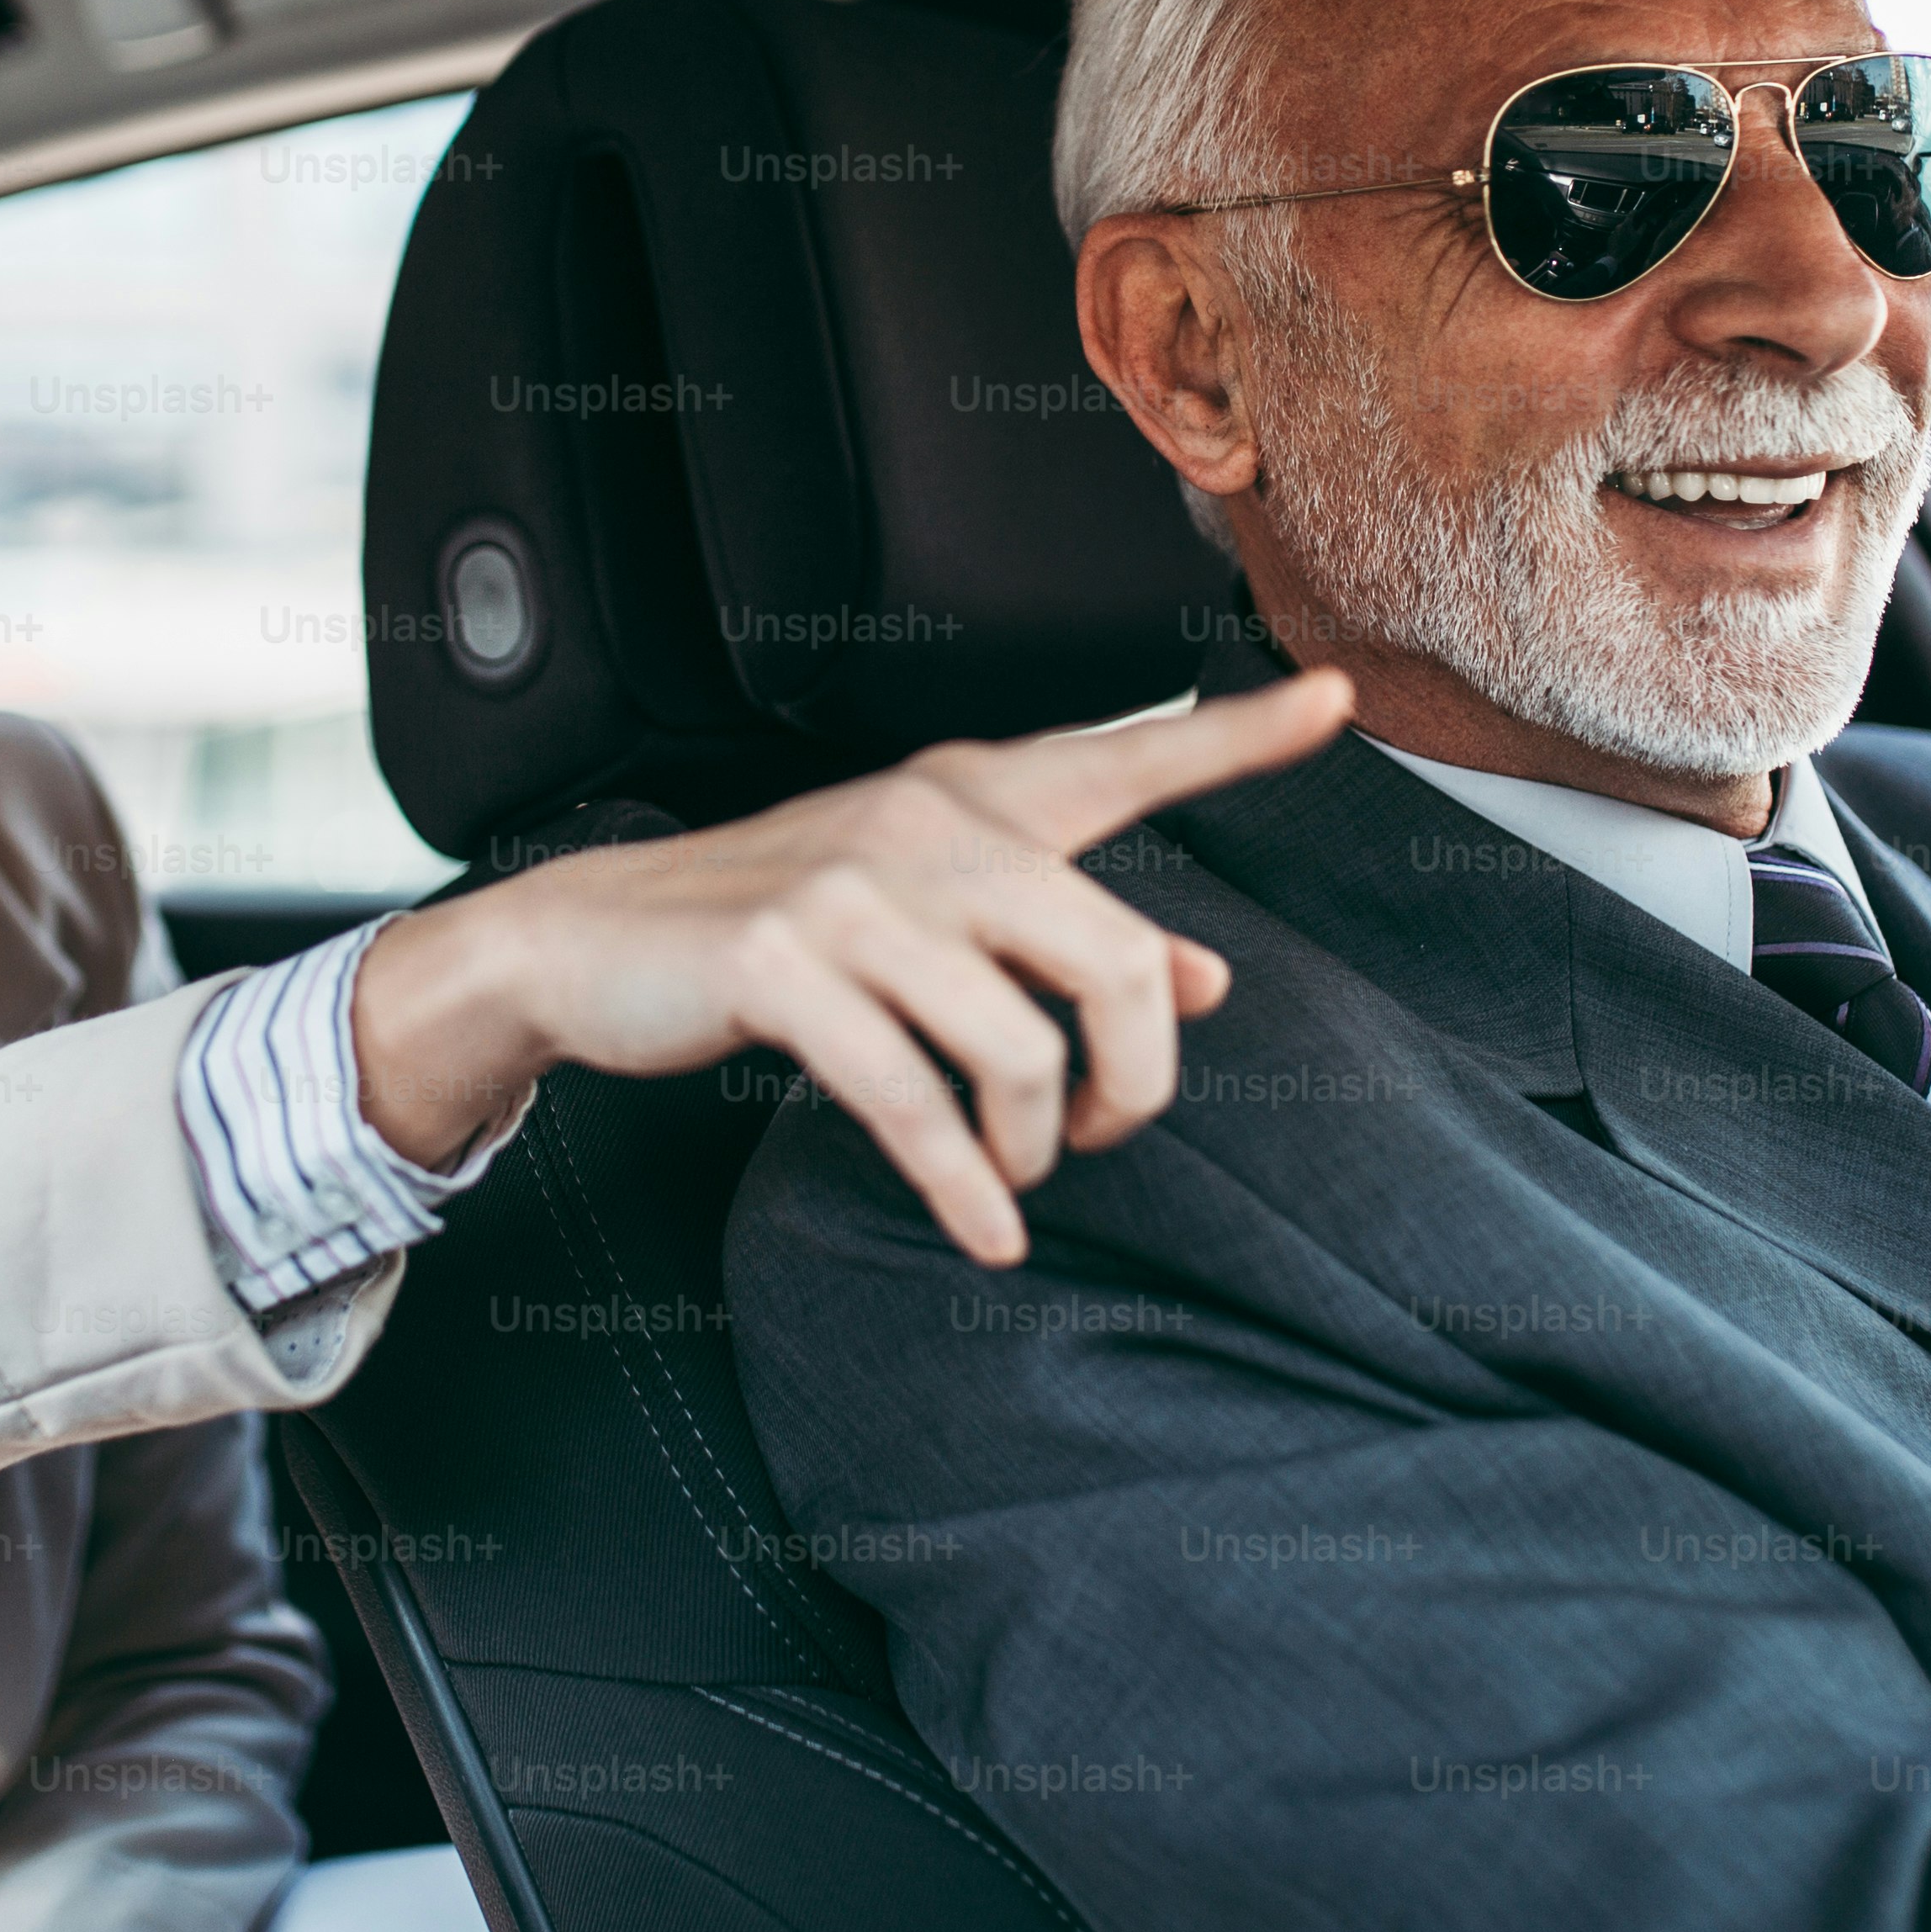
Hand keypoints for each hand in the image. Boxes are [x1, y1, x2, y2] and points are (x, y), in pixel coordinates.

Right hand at [348, 671, 1357, 1263]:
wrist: (593, 936)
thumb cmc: (777, 924)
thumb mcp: (927, 906)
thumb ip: (1064, 929)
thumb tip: (1209, 981)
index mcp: (971, 798)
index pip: (1127, 757)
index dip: (1239, 734)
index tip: (1337, 700)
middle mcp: (928, 824)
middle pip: (1117, 960)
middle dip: (1135, 1082)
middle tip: (1103, 1135)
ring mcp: (855, 892)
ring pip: (1022, 1045)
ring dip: (1034, 1146)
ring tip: (1019, 1174)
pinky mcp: (787, 967)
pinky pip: (915, 1100)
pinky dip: (964, 1185)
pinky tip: (988, 1231)